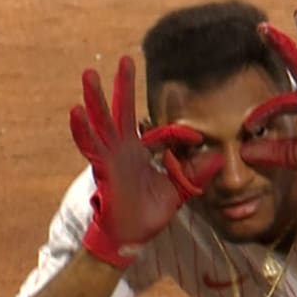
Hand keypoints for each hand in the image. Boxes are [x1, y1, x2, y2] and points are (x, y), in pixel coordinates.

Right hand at [68, 57, 212, 267]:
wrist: (129, 238)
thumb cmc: (148, 215)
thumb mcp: (178, 191)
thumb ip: (197, 174)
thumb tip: (221, 158)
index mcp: (142, 152)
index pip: (163, 132)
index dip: (181, 135)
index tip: (198, 139)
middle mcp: (124, 148)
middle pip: (123, 110)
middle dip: (125, 84)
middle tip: (126, 58)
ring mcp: (110, 156)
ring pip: (102, 121)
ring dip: (96, 97)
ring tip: (90, 74)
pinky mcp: (101, 168)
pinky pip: (89, 146)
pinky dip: (82, 130)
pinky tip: (75, 111)